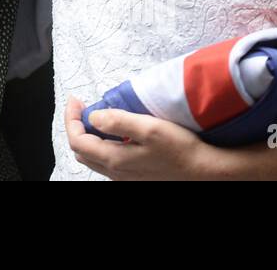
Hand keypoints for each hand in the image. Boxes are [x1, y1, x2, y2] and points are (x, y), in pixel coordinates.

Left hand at [64, 95, 219, 179]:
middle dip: (76, 126)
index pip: (76, 139)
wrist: (205, 171)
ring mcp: (125, 177)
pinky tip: (117, 133)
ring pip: (94, 157)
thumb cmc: (181, 149)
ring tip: (98, 117)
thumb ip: (118, 121)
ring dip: (89, 136)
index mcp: (114, 159)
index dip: (71, 117)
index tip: (76, 100)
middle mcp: (116, 172)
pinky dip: (103, 145)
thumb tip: (93, 116)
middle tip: (83, 107)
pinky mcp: (136, 177)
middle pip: (81, 150)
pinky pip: (109, 162)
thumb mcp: (149, 128)